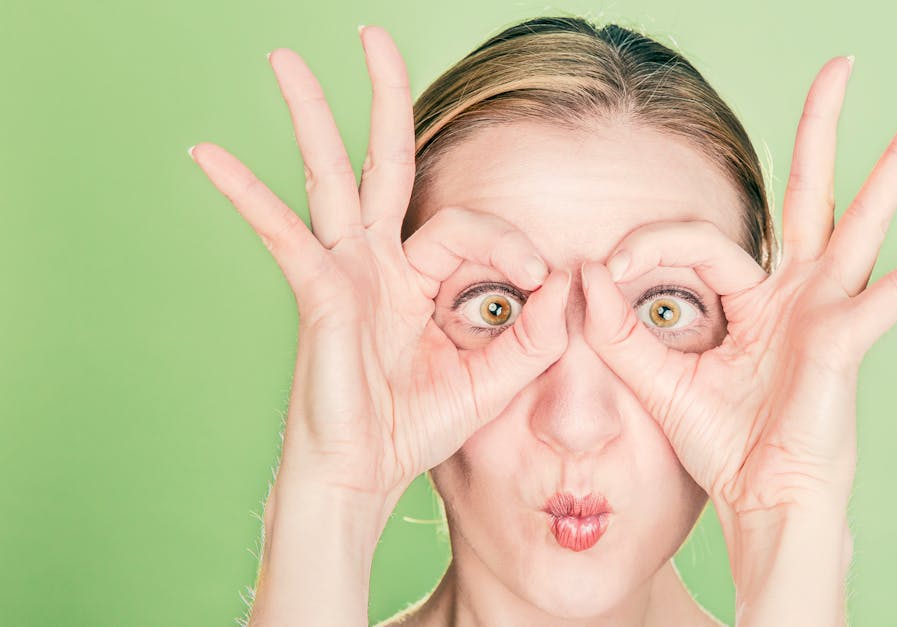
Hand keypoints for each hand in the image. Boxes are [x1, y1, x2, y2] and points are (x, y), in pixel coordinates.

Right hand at [189, 26, 570, 505]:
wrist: (365, 478)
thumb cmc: (418, 428)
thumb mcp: (494, 378)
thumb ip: (536, 334)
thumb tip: (569, 280)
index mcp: (418, 277)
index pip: (466, 225)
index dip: (510, 243)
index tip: (541, 283)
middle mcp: (377, 263)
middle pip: (382, 162)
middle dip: (382, 97)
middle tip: (372, 33)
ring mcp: (343, 274)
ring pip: (328, 177)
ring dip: (310, 116)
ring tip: (285, 60)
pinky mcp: (318, 296)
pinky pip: (283, 236)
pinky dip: (246, 196)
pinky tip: (209, 157)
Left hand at [579, 55, 896, 515]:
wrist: (758, 503)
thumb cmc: (721, 446)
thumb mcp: (657, 380)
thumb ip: (619, 328)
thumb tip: (585, 272)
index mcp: (755, 299)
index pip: (702, 242)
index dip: (650, 245)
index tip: (606, 271)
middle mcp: (798, 293)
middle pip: (811, 192)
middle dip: (820, 129)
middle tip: (840, 65)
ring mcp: (828, 311)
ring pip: (862, 220)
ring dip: (895, 164)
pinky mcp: (845, 340)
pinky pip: (894, 293)